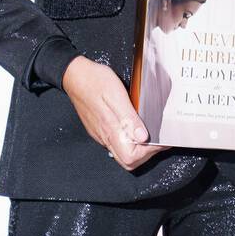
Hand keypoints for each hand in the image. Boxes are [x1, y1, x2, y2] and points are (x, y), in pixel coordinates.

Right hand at [61, 56, 170, 170]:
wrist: (74, 74)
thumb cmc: (94, 81)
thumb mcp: (116, 95)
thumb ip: (129, 118)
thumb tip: (143, 137)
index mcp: (110, 130)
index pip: (131, 158)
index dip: (149, 152)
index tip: (160, 140)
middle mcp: (105, 136)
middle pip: (128, 161)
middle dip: (146, 154)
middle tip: (158, 139)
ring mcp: (101, 134)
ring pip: (122, 153)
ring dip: (139, 149)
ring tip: (151, 134)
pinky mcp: (100, 129)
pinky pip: (117, 142)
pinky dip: (131, 141)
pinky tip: (136, 127)